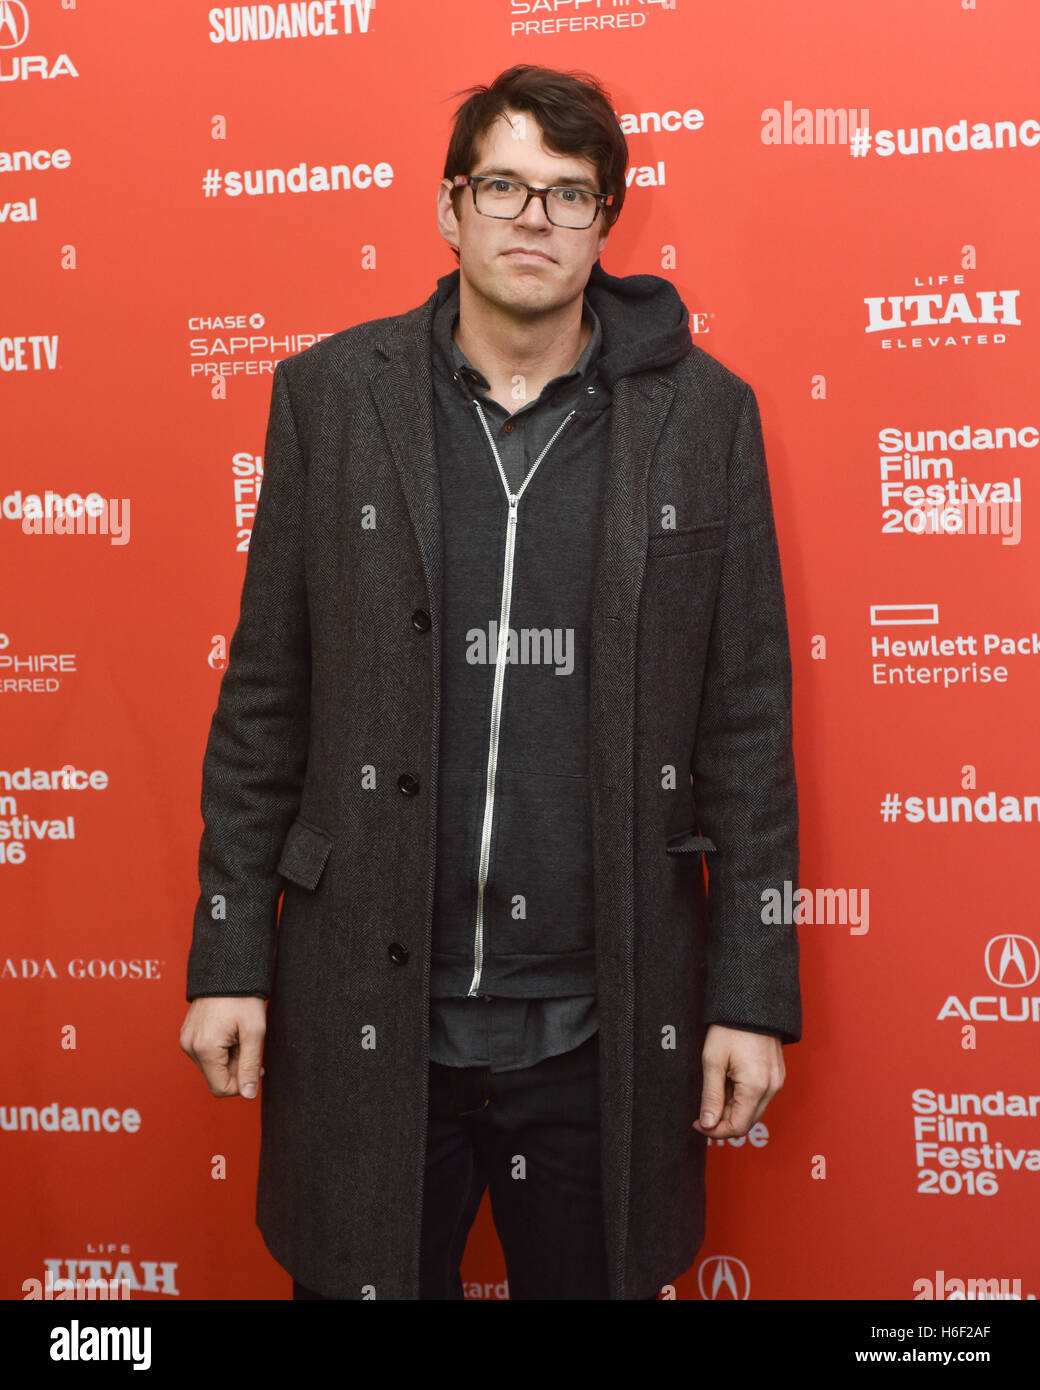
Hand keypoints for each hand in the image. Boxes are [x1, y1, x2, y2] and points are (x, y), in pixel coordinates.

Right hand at [180, 997, 266, 1098]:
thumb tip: (249, 1094)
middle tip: (249, 1044)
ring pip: (212, 1065)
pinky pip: (206, 1053)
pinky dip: (221, 1048)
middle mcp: (190, 1047)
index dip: (241, 1084)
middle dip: (236, 1066)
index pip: (220, 1088)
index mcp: (204, 1049)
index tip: (256, 1068)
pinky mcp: (188, 1034)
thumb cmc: (243, 998)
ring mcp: (187, 1040)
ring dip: (229, 1056)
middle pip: (216, 1076)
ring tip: (238, 1034)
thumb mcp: (254, 1032)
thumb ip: (250, 1066)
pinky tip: (229, 1031)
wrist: (228, 970)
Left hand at [693, 1024, 783, 1138]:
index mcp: (756, 1087)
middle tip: (702, 1109)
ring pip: (752, 1109)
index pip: (738, 1127)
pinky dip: (742, 1096)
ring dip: (732, 1107)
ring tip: (716, 1084)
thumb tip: (707, 1124)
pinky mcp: (776, 1073)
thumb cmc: (729, 1029)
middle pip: (746, 1121)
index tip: (697, 1123)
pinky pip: (759, 1095)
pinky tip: (729, 1079)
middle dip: (723, 1120)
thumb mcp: (713, 1062)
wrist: (751, 1003)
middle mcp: (771, 1088)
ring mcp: (776, 1081)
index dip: (715, 1131)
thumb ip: (711, 1096)